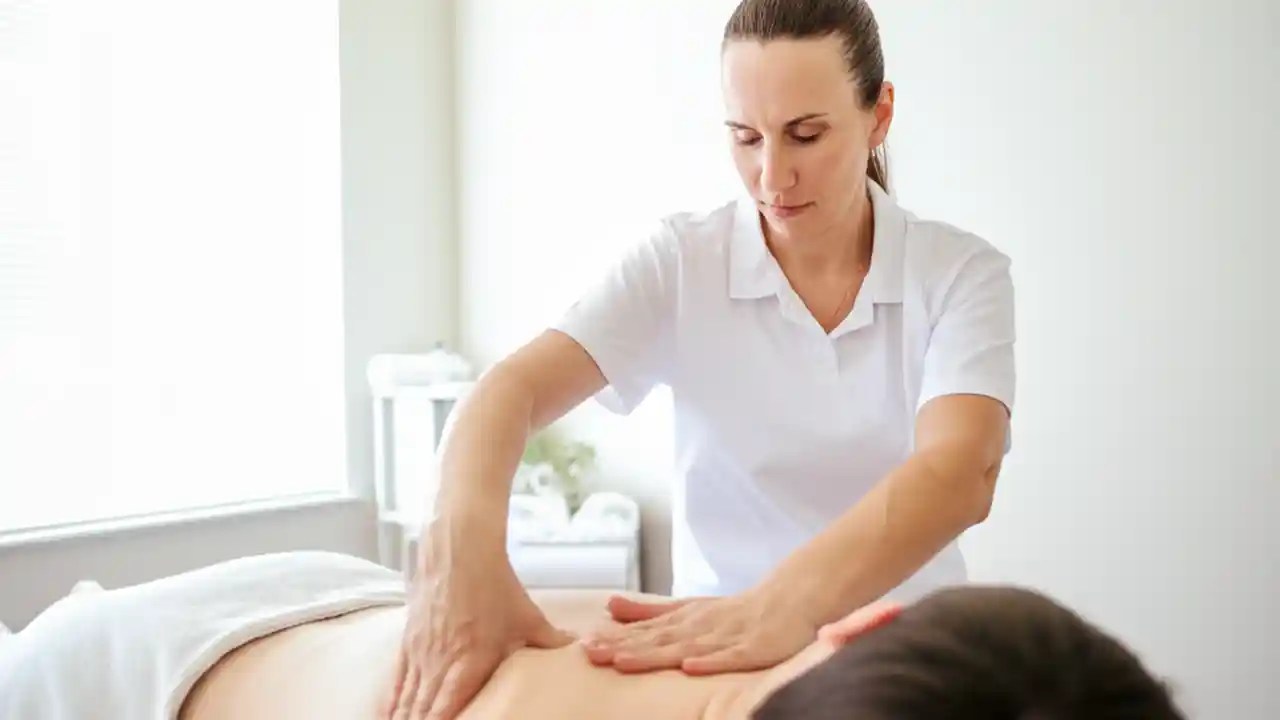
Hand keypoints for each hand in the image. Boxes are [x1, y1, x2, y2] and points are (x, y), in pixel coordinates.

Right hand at [384, 555, 574, 719]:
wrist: (459, 552)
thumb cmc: (494, 585)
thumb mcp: (527, 616)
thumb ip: (550, 640)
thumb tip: (576, 647)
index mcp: (470, 662)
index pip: (446, 711)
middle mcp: (440, 662)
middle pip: (423, 711)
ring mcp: (421, 653)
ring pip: (407, 700)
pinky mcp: (408, 642)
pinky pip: (396, 681)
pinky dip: (391, 702)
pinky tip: (388, 716)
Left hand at [579, 588, 819, 674]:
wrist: (789, 600)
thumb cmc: (734, 612)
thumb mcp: (687, 608)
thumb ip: (649, 611)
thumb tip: (608, 605)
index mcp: (683, 619)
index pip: (643, 632)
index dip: (613, 639)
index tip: (583, 646)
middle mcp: (699, 627)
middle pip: (656, 640)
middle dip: (623, 647)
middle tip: (591, 654)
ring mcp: (725, 637)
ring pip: (685, 647)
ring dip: (653, 655)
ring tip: (623, 662)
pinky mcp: (752, 649)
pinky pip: (730, 657)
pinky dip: (710, 661)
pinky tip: (689, 667)